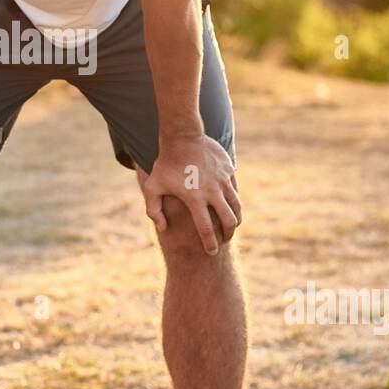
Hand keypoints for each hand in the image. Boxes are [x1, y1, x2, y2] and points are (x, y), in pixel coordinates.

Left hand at [142, 135, 241, 253]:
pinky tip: (229, 205)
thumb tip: (163, 228)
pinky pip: (235, 190)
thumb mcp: (152, 187)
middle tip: (224, 239)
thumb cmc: (165, 163)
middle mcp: (212, 191)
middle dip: (228, 234)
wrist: (182, 136)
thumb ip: (153, 210)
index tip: (211, 252)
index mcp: (194, 199)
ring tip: (231, 225)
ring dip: (235, 219)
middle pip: (229, 220)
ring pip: (237, 206)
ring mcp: (222, 180)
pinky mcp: (229, 170)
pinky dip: (234, 200)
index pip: (205, 229)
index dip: (210, 244)